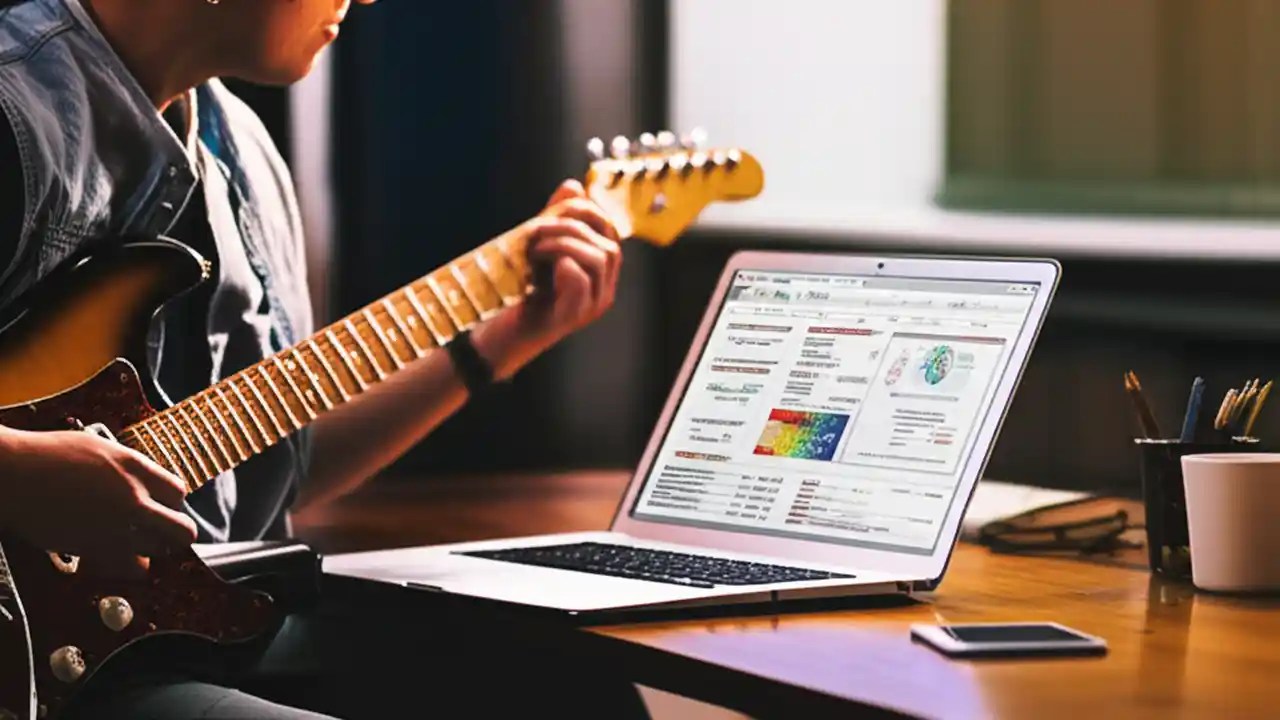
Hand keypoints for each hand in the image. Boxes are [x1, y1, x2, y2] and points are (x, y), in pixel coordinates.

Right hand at [0, 428, 196, 559]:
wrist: (12, 473)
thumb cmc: (47, 455)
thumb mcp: (98, 447)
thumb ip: (129, 468)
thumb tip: (145, 485)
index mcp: (134, 467)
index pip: (178, 493)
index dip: (171, 503)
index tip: (161, 507)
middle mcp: (132, 498)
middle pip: (181, 531)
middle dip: (175, 534)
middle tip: (160, 533)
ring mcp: (114, 526)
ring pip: (156, 552)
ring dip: (148, 549)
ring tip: (132, 542)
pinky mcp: (92, 548)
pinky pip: (125, 567)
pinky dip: (122, 564)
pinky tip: (110, 553)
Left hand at [472, 179, 622, 378]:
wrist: (497, 333)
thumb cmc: (519, 292)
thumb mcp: (539, 245)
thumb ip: (557, 217)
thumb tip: (573, 185)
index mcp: (599, 274)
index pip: (611, 231)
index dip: (588, 212)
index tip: (554, 210)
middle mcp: (602, 291)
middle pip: (610, 244)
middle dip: (573, 227)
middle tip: (536, 229)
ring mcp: (590, 306)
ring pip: (599, 258)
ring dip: (563, 243)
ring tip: (535, 249)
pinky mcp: (571, 317)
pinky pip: (581, 279)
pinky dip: (562, 264)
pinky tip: (541, 267)